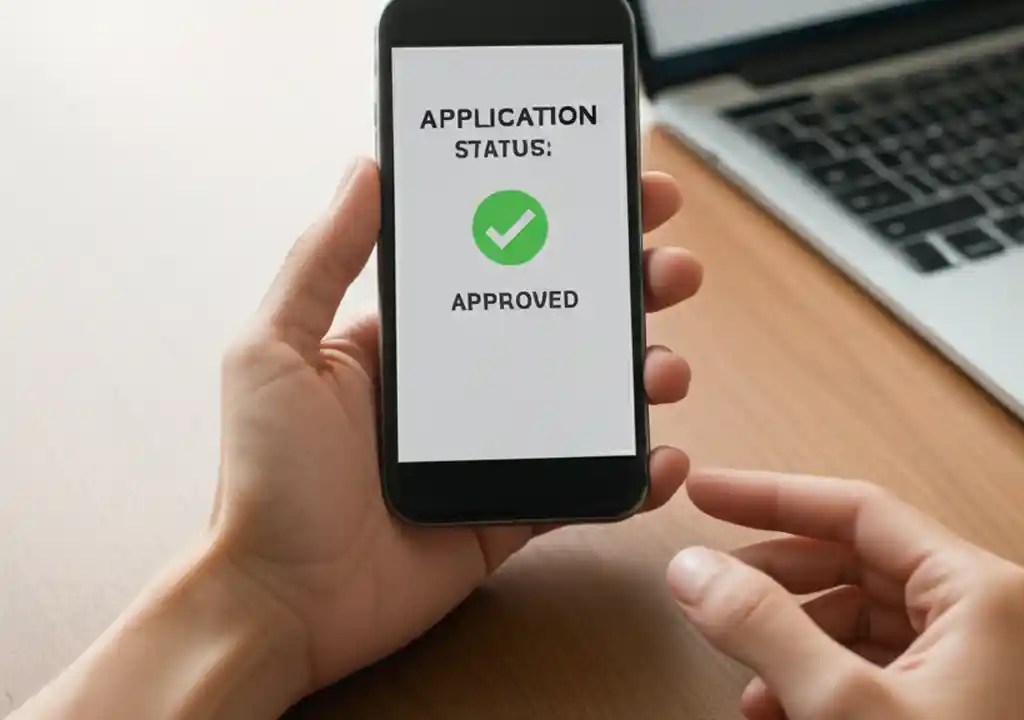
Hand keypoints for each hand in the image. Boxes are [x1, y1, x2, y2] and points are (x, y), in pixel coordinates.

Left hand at [214, 158, 702, 694]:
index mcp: (412, 341)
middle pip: (564, 321)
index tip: (618, 193)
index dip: (563, 225)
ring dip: (642, 374)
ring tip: (666, 368)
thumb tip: (366, 168)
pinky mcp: (512, 514)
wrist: (279, 606)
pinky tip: (663, 457)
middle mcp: (460, 388)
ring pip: (589, 399)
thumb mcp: (275, 351)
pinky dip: (634, 473)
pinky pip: (587, 485)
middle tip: (672, 270)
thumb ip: (321, 259)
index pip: (502, 263)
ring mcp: (493, 450)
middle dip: (628, 288)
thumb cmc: (263, 480)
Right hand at [667, 471, 1023, 719]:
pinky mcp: (951, 707)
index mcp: (977, 590)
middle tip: (709, 579)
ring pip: (855, 619)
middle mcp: (979, 616)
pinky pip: (868, 668)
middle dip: (775, 577)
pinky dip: (815, 682)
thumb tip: (696, 569)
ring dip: (789, 641)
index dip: (772, 497)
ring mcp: (968, 664)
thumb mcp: (846, 709)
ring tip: (744, 676)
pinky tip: (774, 713)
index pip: (857, 510)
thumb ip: (765, 628)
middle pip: (853, 563)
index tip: (707, 493)